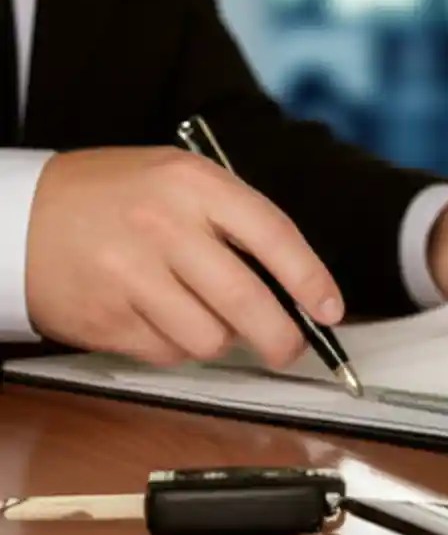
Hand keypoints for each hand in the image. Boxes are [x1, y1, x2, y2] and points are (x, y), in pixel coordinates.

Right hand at [26, 147, 343, 367]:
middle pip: (248, 302)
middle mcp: (163, 226)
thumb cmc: (112, 199)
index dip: (311, 280)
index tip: (330, 309)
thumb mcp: (176, 182)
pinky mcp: (106, 317)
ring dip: (219, 340)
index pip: (273, 236)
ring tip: (200, 315)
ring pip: (211, 338)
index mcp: (192, 184)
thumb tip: (299, 286)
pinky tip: (157, 317)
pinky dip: (175, 346)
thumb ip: (235, 223)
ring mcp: (130, 274)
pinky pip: (169, 353)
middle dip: (281, 338)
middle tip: (288, 348)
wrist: (14, 216)